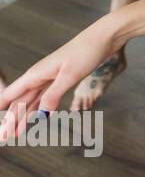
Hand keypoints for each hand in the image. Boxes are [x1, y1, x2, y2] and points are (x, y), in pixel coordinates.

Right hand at [0, 23, 116, 141]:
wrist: (102, 39)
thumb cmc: (85, 53)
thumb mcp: (69, 76)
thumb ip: (53, 95)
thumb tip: (41, 114)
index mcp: (35, 74)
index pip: (11, 95)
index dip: (3, 110)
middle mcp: (38, 76)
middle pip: (20, 101)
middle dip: (12, 119)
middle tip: (7, 137)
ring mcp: (49, 77)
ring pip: (32, 100)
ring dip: (24, 116)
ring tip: (17, 132)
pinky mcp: (61, 78)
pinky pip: (45, 96)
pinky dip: (39, 108)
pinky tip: (36, 116)